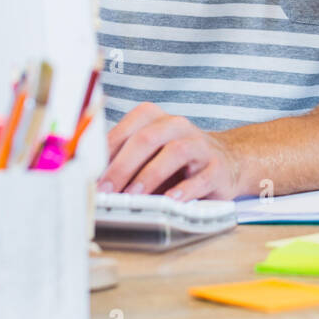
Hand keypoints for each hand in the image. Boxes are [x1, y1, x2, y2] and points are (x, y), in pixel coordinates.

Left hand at [97, 103, 243, 199]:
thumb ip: (124, 161)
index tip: (91, 175)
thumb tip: (92, 181)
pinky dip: (184, 190)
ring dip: (150, 175)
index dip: (107, 152)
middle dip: (123, 166)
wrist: (226, 161)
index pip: (128, 129)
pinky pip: (201, 177)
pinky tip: (170, 200)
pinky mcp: (216, 167)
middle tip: (107, 189)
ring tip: (134, 195)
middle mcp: (178, 126)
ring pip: (175, 152)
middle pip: (147, 138)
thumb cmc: (176, 161)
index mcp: (156, 119)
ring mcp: (200, 145)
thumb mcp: (148, 154)